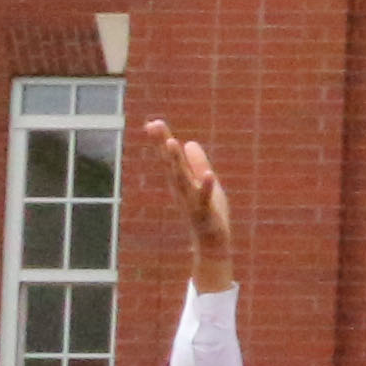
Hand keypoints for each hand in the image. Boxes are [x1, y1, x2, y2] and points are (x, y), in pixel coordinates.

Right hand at [138, 118, 237, 289]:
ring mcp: (192, 201)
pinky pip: (205, 199)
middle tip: (154, 126)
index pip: (170, 158)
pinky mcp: (205, 213)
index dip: (162, 140)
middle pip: (171, 164)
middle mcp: (182, 189)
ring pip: (182, 179)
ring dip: (177, 162)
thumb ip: (197, 163)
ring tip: (174, 143)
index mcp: (181, 181)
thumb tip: (190, 142)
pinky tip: (208, 174)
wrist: (213, 243)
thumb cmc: (208, 212)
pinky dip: (206, 187)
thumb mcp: (204, 183)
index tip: (152, 122)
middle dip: (164, 144)